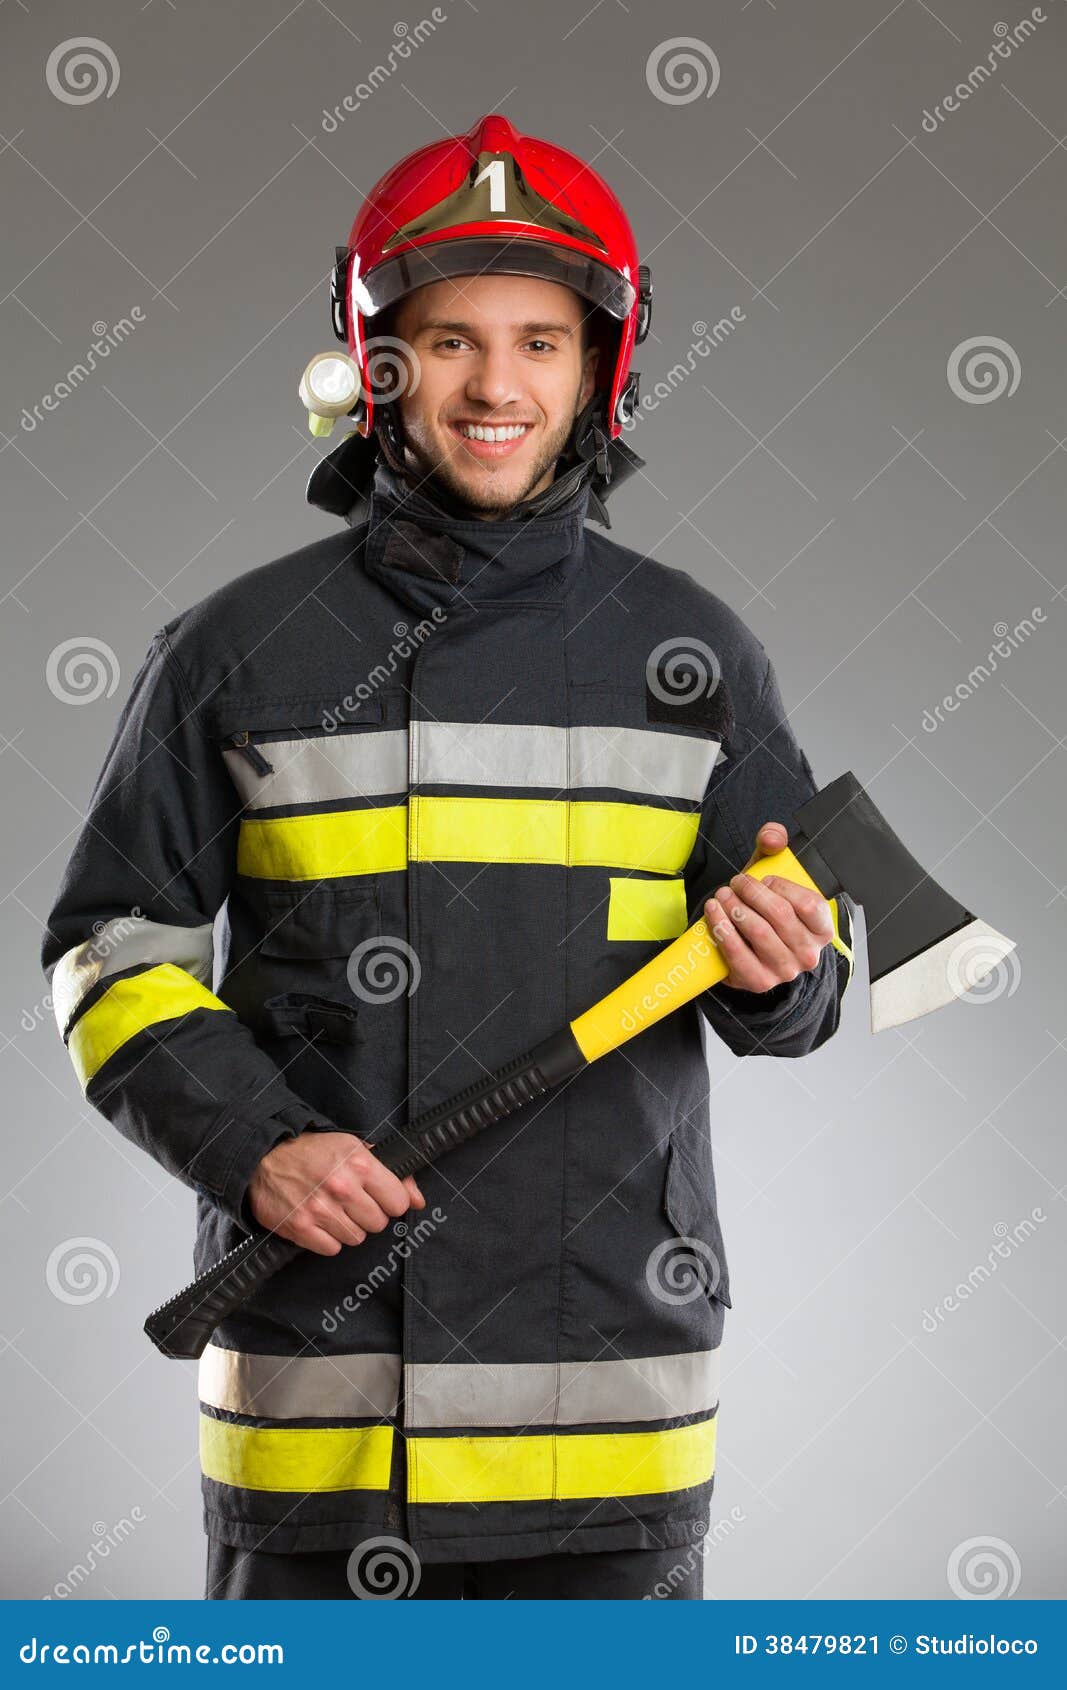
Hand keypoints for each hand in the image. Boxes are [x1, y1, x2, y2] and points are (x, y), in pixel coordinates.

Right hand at [248, 1129, 425, 1254]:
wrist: (266, 1155)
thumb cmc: (315, 1152)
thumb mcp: (356, 1149)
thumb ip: (392, 1175)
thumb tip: (418, 1200)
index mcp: (360, 1164)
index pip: (398, 1202)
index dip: (390, 1202)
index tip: (378, 1198)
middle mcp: (342, 1187)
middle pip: (378, 1224)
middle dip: (367, 1215)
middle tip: (351, 1203)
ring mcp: (320, 1209)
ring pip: (355, 1238)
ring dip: (346, 1228)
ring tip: (332, 1209)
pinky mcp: (300, 1227)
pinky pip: (331, 1249)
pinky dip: (326, 1239)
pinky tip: (319, 1221)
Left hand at [704, 821, 834, 993]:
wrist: (750, 949)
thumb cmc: (767, 911)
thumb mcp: (775, 877)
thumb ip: (776, 847)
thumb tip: (772, 835)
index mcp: (822, 928)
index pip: (809, 904)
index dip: (782, 886)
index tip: (763, 878)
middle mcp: (808, 953)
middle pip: (780, 915)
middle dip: (751, 893)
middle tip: (734, 883)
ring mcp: (785, 971)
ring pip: (758, 933)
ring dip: (733, 909)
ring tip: (721, 896)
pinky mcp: (759, 981)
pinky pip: (737, 953)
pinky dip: (721, 929)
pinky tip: (713, 914)